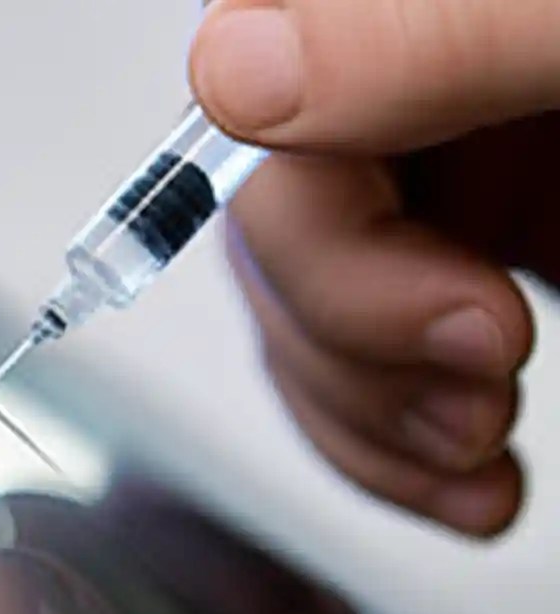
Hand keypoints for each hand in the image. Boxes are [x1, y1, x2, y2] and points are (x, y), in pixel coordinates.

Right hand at [189, 0, 559, 535]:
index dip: (332, 262)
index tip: (465, 328)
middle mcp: (387, 87)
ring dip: (371, 421)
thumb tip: (237, 69)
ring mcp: (431, 165)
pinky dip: (400, 431)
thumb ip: (421, 26)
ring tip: (473, 459)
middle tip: (472, 412)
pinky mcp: (478, 229)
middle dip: (357, 361)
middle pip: (268, 243)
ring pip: (303, 311)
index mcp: (384, 19)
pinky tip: (463, 467)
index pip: (261, 139)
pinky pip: (374, 343)